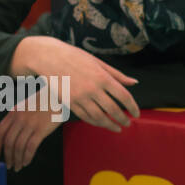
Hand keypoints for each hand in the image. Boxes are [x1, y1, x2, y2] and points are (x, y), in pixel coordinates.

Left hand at [0, 85, 64, 171]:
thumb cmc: (42, 103)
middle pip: (8, 142)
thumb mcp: (24, 107)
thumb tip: (9, 136)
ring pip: (18, 146)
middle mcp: (19, 119)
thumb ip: (16, 119)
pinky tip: (27, 162)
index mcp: (13, 113)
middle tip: (9, 166)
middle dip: (7, 156)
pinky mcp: (41, 129)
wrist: (58, 96)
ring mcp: (30, 124)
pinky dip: (27, 157)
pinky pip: (31, 147)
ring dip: (17, 159)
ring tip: (18, 167)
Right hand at [20, 35, 140, 130]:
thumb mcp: (97, 61)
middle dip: (123, 119)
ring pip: (99, 117)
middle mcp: (92, 88)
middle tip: (128, 123)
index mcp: (102, 76)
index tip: (136, 113)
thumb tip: (134, 82)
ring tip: (116, 127)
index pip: (123, 96)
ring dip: (110, 124)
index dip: (133, 107)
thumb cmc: (73, 56)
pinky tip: (100, 123)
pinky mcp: (69, 102)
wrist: (48, 57)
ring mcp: (80, 97)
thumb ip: (116, 74)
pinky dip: (94, 122)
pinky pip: (84, 116)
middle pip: (113, 109)